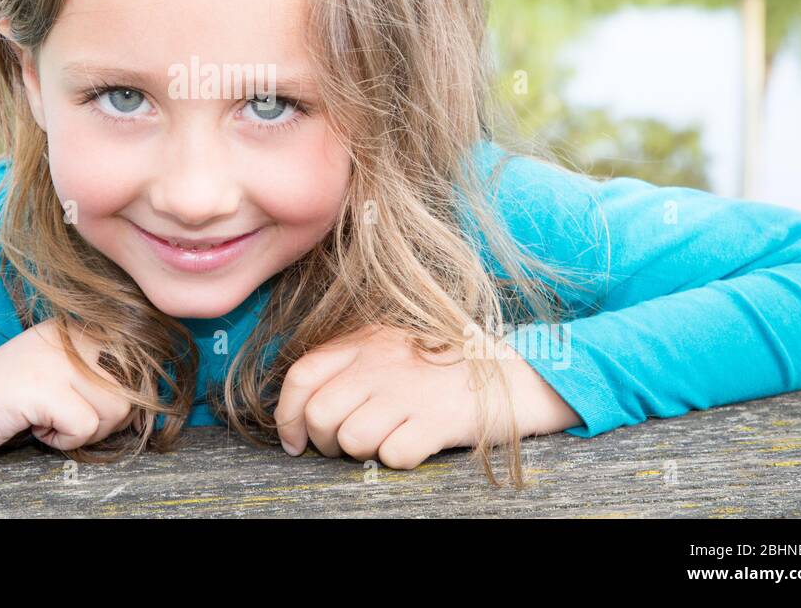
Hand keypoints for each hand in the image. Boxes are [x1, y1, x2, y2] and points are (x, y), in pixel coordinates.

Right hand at [0, 317, 134, 470]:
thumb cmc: (5, 404)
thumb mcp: (58, 374)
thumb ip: (99, 373)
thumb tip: (151, 396)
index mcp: (75, 328)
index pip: (139, 357)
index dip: (129, 394)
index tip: (95, 407)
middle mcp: (67, 334)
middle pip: (132, 387)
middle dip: (108, 418)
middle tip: (67, 420)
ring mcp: (53, 358)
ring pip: (116, 407)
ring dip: (85, 430)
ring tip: (48, 421)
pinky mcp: (38, 387)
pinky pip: (85, 426)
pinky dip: (65, 441)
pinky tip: (35, 429)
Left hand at [274, 323, 580, 469]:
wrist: (513, 373)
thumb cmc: (445, 366)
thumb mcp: (392, 345)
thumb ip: (350, 362)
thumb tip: (303, 408)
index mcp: (365, 340)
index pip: (302, 374)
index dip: (286, 413)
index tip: (294, 439)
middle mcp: (381, 362)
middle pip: (319, 413)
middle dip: (323, 442)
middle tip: (342, 448)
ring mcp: (408, 391)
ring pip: (350, 438)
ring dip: (361, 452)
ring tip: (385, 440)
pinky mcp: (436, 420)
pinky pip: (391, 456)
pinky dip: (398, 459)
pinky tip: (414, 445)